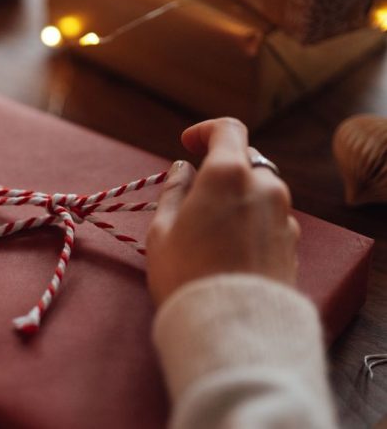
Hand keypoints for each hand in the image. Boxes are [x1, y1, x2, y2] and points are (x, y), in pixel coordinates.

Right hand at [146, 118, 299, 304]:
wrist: (231, 325)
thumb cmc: (186, 274)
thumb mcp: (162, 230)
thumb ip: (174, 191)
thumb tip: (183, 169)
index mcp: (229, 174)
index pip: (227, 129)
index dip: (205, 132)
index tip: (187, 145)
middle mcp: (265, 187)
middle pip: (245, 162)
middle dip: (220, 172)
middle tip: (193, 198)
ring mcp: (284, 216)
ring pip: (259, 193)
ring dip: (237, 199)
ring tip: (210, 232)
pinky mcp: (292, 244)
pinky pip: (269, 221)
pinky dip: (250, 224)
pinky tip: (230, 251)